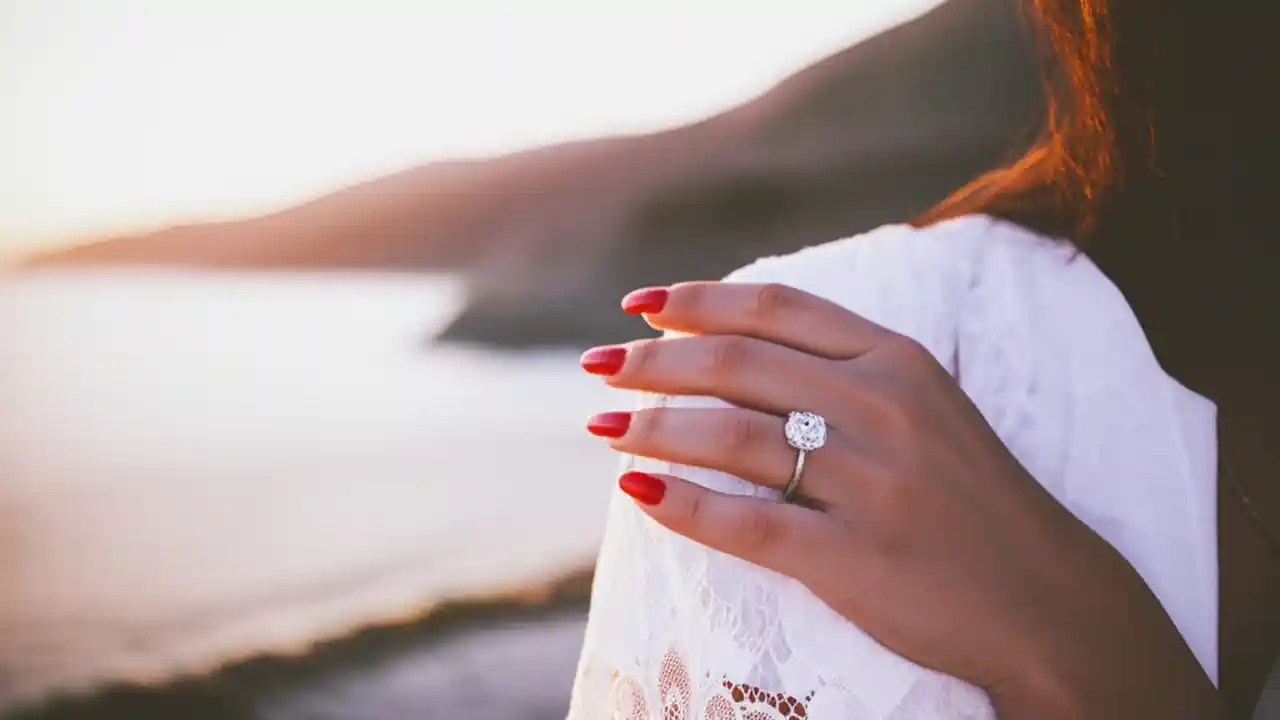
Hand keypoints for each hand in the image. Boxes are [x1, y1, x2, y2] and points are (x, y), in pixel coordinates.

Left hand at [580, 282, 1221, 718]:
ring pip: (730, 436)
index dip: (696, 299)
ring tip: (603, 425)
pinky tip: (640, 496)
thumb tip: (736, 347)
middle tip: (597, 366)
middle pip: (736, 363)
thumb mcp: (926, 405)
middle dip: (652, 360)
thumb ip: (845, 369)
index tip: (638, 305)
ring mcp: (871, 485)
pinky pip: (748, 524)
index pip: (775, 309)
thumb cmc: (970, 497)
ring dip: (651, 426)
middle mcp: (882, 408)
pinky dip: (683, 506)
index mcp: (897, 360)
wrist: (1046, 600)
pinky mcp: (856, 559)